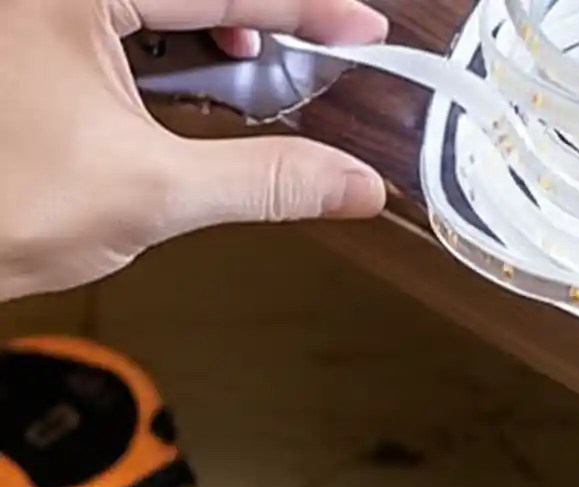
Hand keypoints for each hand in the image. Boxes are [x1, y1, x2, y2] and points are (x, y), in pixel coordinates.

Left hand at [0, 0, 389, 300]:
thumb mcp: (149, 192)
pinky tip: (191, 74)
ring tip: (254, 64)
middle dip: (258, 19)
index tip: (361, 29)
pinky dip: (165, 43)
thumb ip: (264, 180)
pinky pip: (115, 21)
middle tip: (313, 52)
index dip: (306, 11)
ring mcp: (36, 15)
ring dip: (212, 29)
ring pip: (153, 6)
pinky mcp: (28, 37)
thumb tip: (350, 182)